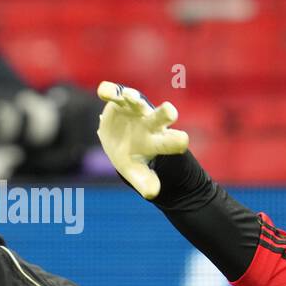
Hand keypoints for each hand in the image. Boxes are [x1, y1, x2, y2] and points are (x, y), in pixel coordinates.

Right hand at [96, 81, 188, 199]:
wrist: (120, 139)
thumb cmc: (132, 156)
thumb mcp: (136, 171)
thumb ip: (144, 181)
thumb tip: (152, 194)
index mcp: (158, 140)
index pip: (170, 141)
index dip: (175, 141)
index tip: (182, 141)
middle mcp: (150, 122)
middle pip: (160, 116)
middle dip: (165, 113)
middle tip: (170, 111)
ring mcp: (135, 110)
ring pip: (136, 102)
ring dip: (133, 99)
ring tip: (130, 98)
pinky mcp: (118, 103)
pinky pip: (114, 94)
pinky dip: (109, 91)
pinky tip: (103, 92)